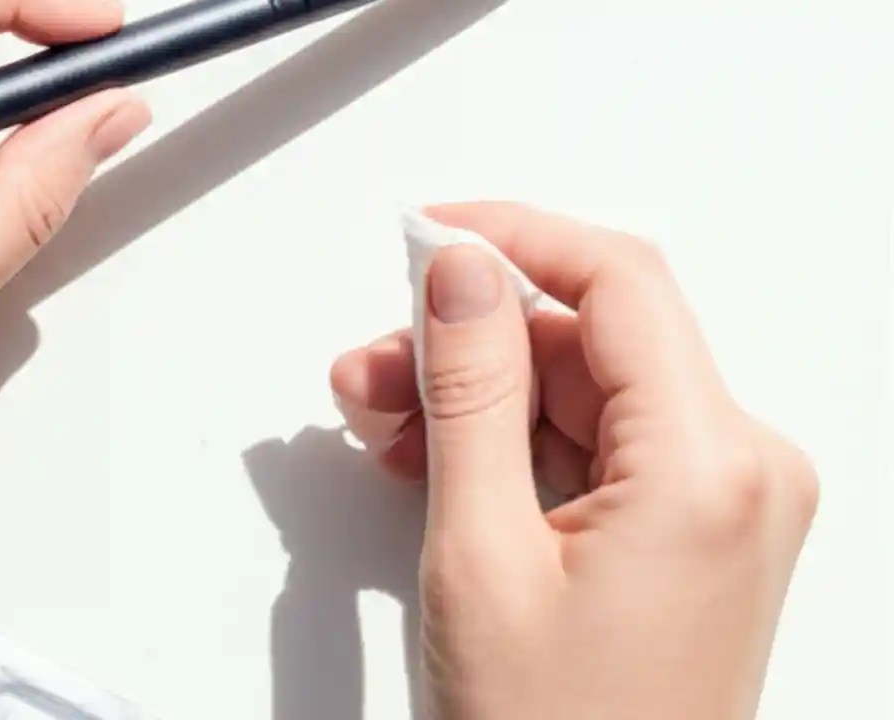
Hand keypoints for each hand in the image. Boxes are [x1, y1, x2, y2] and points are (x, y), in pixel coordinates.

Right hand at [331, 203, 817, 718]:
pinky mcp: (686, 533)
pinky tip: (436, 461)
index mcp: (711, 467)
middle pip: (590, 342)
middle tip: (375, 363)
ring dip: (479, 397)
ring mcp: (718, 505)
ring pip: (582, 395)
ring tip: (384, 423)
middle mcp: (738, 473)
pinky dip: (511, 446)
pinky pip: (592, 450)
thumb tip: (459, 274)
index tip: (430, 236)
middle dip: (471, 341)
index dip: (514, 238)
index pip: (618, 281)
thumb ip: (469, 394)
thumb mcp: (480, 555)